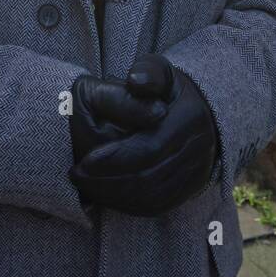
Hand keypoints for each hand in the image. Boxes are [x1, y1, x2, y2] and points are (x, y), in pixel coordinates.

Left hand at [69, 55, 218, 216]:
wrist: (199, 112)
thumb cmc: (167, 89)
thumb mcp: (159, 70)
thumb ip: (146, 71)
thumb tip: (135, 81)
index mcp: (190, 118)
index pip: (150, 147)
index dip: (115, 157)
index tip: (84, 161)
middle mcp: (198, 150)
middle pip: (149, 177)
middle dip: (108, 180)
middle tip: (76, 175)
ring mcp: (196, 173)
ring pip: (151, 197)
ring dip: (113, 196)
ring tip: (84, 185)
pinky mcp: (189, 190)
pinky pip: (156, 206)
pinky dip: (127, 204)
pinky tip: (103, 195)